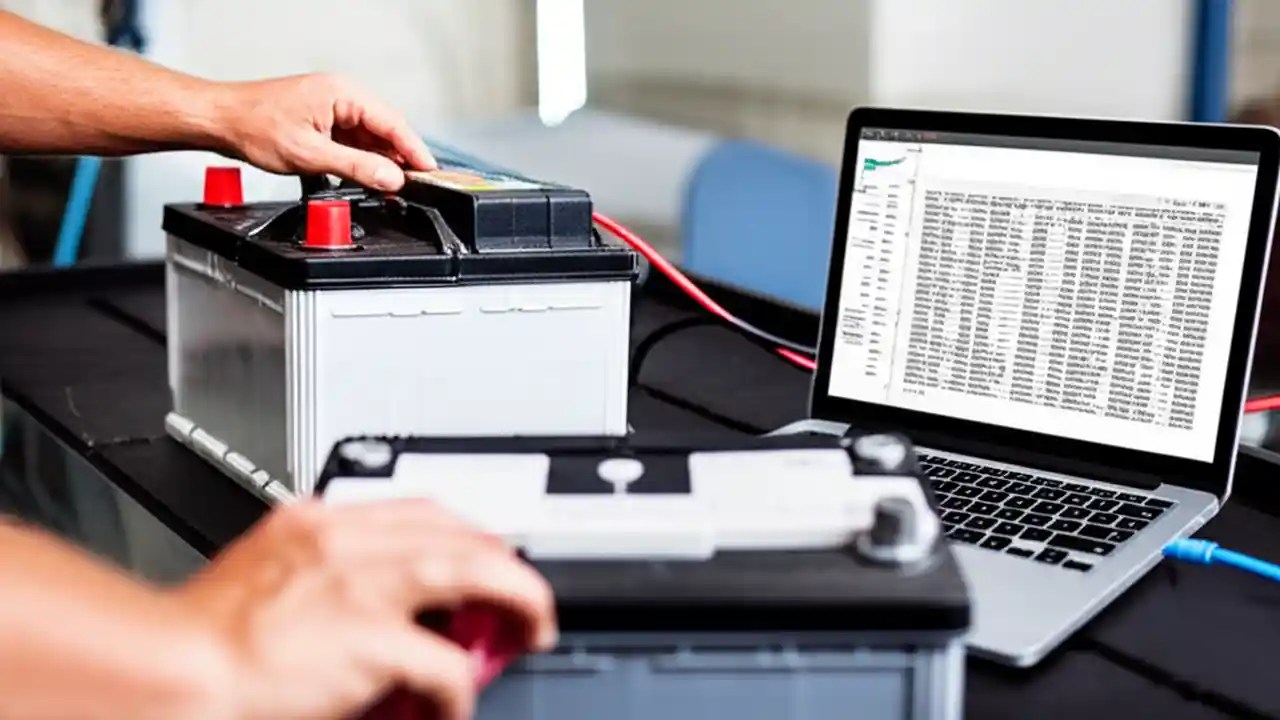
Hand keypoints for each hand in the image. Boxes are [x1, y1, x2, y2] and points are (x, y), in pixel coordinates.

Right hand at [172, 499, 556, 719]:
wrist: (169, 673)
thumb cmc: (202, 638)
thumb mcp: (267, 576)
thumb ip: (324, 577)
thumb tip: (375, 608)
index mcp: (317, 522)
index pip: (419, 509)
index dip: (465, 534)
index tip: (485, 556)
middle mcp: (346, 541)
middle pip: (458, 530)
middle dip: (504, 562)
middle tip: (524, 595)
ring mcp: (362, 586)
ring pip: (474, 570)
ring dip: (516, 598)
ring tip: (530, 627)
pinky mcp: (370, 638)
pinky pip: (446, 663)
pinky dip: (460, 687)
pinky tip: (455, 704)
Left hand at [212, 73, 437, 191]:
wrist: (221, 120)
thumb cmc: (254, 125)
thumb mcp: (311, 154)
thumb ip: (357, 168)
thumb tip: (391, 178)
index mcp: (344, 93)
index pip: (394, 123)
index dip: (415, 151)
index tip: (431, 173)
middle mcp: (342, 96)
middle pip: (386, 130)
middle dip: (399, 160)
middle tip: (413, 187)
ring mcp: (333, 107)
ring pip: (370, 138)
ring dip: (378, 162)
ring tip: (387, 188)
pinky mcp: (323, 121)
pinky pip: (353, 141)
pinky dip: (360, 160)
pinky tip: (363, 178)